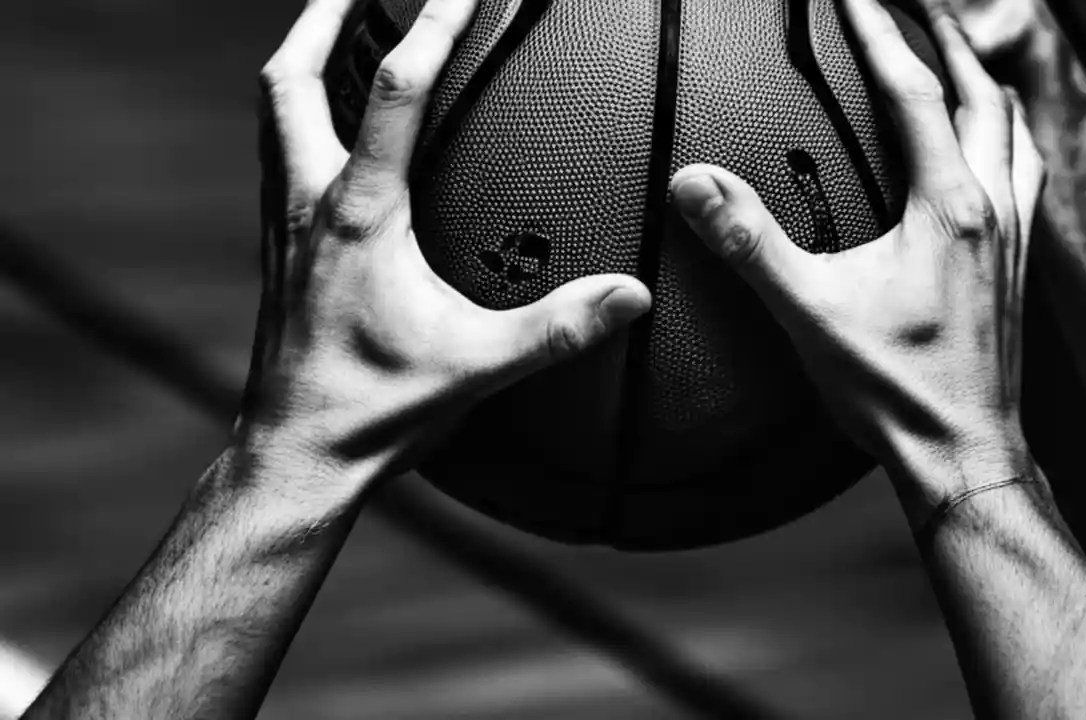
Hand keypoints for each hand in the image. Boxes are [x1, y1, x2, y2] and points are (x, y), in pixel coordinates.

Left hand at [236, 0, 649, 501]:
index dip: (434, 23)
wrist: (297, 456)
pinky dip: (300, 117)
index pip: (395, 89)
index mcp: (360, 216)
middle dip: (323, 15)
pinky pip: (281, 158)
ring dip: (302, 57)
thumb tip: (632, 297)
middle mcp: (310, 207)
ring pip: (275, 112)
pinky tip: (328, 133)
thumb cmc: (372, 411)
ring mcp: (285, 228)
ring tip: (334, 24)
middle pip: (291, 76)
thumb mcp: (478, 366)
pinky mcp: (280, 254)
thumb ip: (560, 328)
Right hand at [670, 0, 1042, 522]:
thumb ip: (749, 243)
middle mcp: (991, 212)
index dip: (880, 32)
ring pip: (1014, 130)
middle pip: (982, 92)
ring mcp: (1011, 240)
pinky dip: (1006, 137)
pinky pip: (1025, 175)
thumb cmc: (901, 392)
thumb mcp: (809, 312)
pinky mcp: (1014, 270)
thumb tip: (699, 188)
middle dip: (945, 37)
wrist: (963, 454)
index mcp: (947, 208)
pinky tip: (988, 155)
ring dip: (985, 82)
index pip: (914, 91)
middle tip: (915, 7)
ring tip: (959, 58)